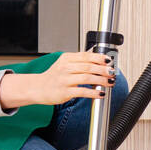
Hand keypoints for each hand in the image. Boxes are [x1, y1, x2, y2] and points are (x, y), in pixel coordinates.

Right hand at [0, 52, 115, 109]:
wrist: (38, 88)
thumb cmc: (54, 77)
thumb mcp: (64, 64)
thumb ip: (79, 61)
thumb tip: (99, 59)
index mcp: (66, 59)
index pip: (86, 55)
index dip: (99, 57)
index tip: (109, 61)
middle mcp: (65, 68)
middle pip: (88, 66)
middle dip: (103, 69)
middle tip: (112, 72)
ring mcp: (64, 80)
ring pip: (87, 78)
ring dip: (101, 80)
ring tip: (109, 82)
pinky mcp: (64, 92)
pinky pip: (82, 91)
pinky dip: (93, 93)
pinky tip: (100, 94)